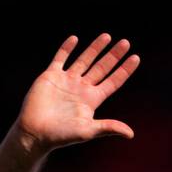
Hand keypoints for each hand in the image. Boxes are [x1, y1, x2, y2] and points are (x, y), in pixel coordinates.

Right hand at [17, 33, 139, 150]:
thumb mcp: (87, 131)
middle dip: (113, 56)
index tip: (136, 58)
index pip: (112, 82)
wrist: (36, 132)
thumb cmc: (61, 135)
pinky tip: (75, 39)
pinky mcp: (51, 76)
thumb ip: (108, 127)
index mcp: (91, 100)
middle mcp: (81, 88)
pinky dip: (66, 48)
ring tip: (107, 36)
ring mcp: (66, 81)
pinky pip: (60, 58)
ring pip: (84, 60)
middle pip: (101, 68)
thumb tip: (131, 134)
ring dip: (95, 48)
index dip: (124, 70)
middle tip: (126, 42)